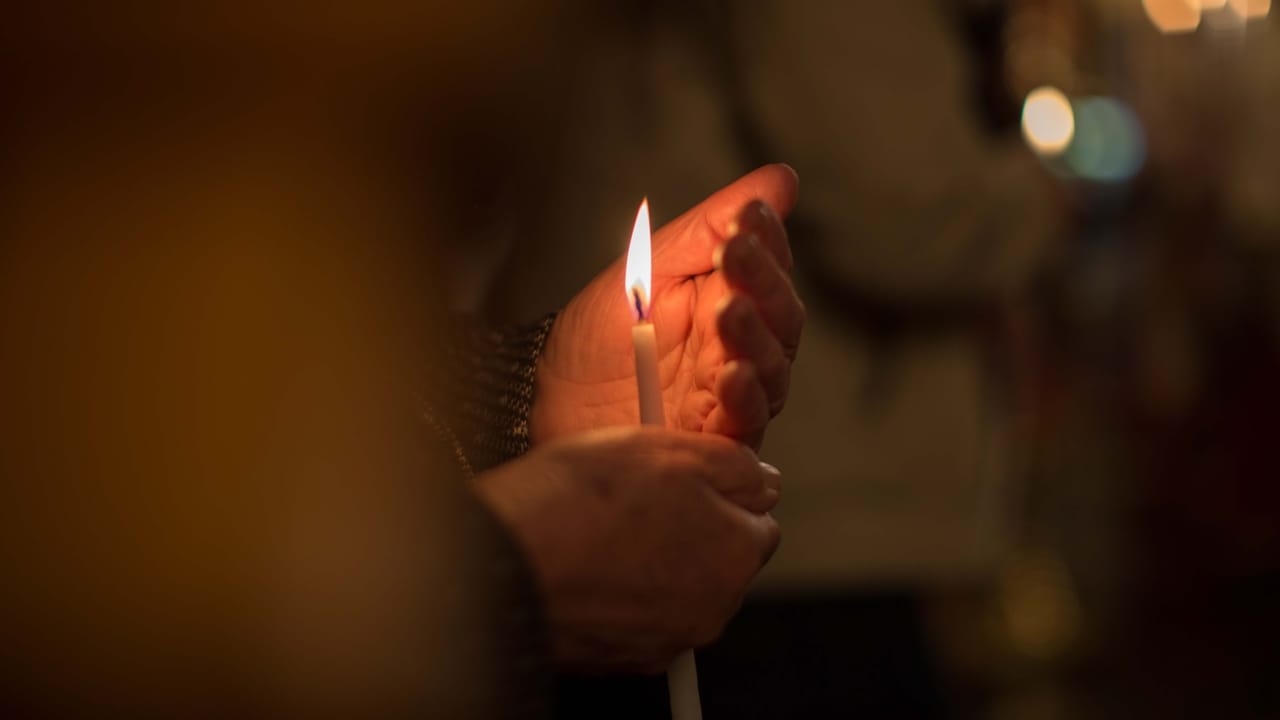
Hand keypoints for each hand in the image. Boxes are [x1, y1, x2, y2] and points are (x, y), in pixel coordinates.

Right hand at [471, 427, 781, 672]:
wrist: (502, 562)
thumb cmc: (579, 502)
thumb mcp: (668, 448)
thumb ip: (733, 463)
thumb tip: (763, 478)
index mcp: (735, 555)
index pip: (758, 521)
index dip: (719, 492)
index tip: (683, 481)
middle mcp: (712, 609)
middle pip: (718, 559)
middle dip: (690, 530)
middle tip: (637, 500)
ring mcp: (666, 640)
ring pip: (676, 588)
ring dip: (654, 562)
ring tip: (602, 530)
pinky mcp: (621, 657)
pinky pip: (637, 617)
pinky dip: (621, 595)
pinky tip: (587, 563)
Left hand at [531, 164, 803, 449]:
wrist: (547, 395)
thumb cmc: (602, 334)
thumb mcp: (650, 266)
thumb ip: (713, 225)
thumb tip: (781, 180)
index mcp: (731, 303)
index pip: (771, 270)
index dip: (767, 241)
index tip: (748, 214)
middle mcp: (742, 351)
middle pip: (780, 319)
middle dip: (760, 282)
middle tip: (734, 252)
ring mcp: (731, 398)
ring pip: (769, 370)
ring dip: (752, 336)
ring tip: (729, 308)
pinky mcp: (713, 442)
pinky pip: (744, 423)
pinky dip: (743, 397)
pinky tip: (731, 373)